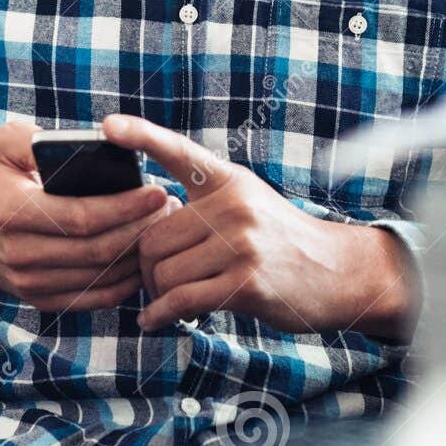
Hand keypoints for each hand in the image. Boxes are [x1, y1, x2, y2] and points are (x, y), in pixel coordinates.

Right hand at [0, 118, 169, 311]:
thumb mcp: (2, 148)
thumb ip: (35, 138)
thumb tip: (80, 141)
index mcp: (12, 212)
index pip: (80, 216)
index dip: (123, 207)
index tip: (156, 191)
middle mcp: (20, 254)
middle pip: (96, 249)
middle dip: (140, 230)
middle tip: (171, 209)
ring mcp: (31, 283)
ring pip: (99, 275)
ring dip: (138, 255)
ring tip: (164, 229)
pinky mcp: (42, 299)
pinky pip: (93, 298)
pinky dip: (124, 282)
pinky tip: (144, 260)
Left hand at [102, 114, 414, 335]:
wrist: (337, 272)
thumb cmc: (279, 241)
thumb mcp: (246, 203)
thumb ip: (202, 206)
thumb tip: (144, 232)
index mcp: (227, 180)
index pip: (177, 150)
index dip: (140, 134)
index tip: (107, 126)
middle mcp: (232, 204)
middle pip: (152, 238)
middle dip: (146, 267)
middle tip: (158, 282)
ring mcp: (240, 242)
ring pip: (163, 273)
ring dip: (158, 295)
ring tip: (173, 300)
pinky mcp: (245, 281)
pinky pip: (181, 299)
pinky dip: (161, 315)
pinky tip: (156, 320)